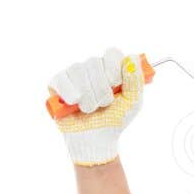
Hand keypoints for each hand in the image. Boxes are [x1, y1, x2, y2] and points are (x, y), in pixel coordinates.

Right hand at [48, 47, 143, 165]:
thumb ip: (136, 80)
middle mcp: (91, 67)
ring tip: (90, 109)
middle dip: (102, 90)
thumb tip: (132, 58)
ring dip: (88, 96)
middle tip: (104, 105)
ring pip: (79, 71)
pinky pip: (62, 79)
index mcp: (110, 68)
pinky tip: (75, 104)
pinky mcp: (57, 83)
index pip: (111, 53)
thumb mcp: (132, 102)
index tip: (116, 86)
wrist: (97, 139)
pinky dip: (71, 94)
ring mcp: (73, 74)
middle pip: (94, 63)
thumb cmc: (114, 120)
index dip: (114, 69)